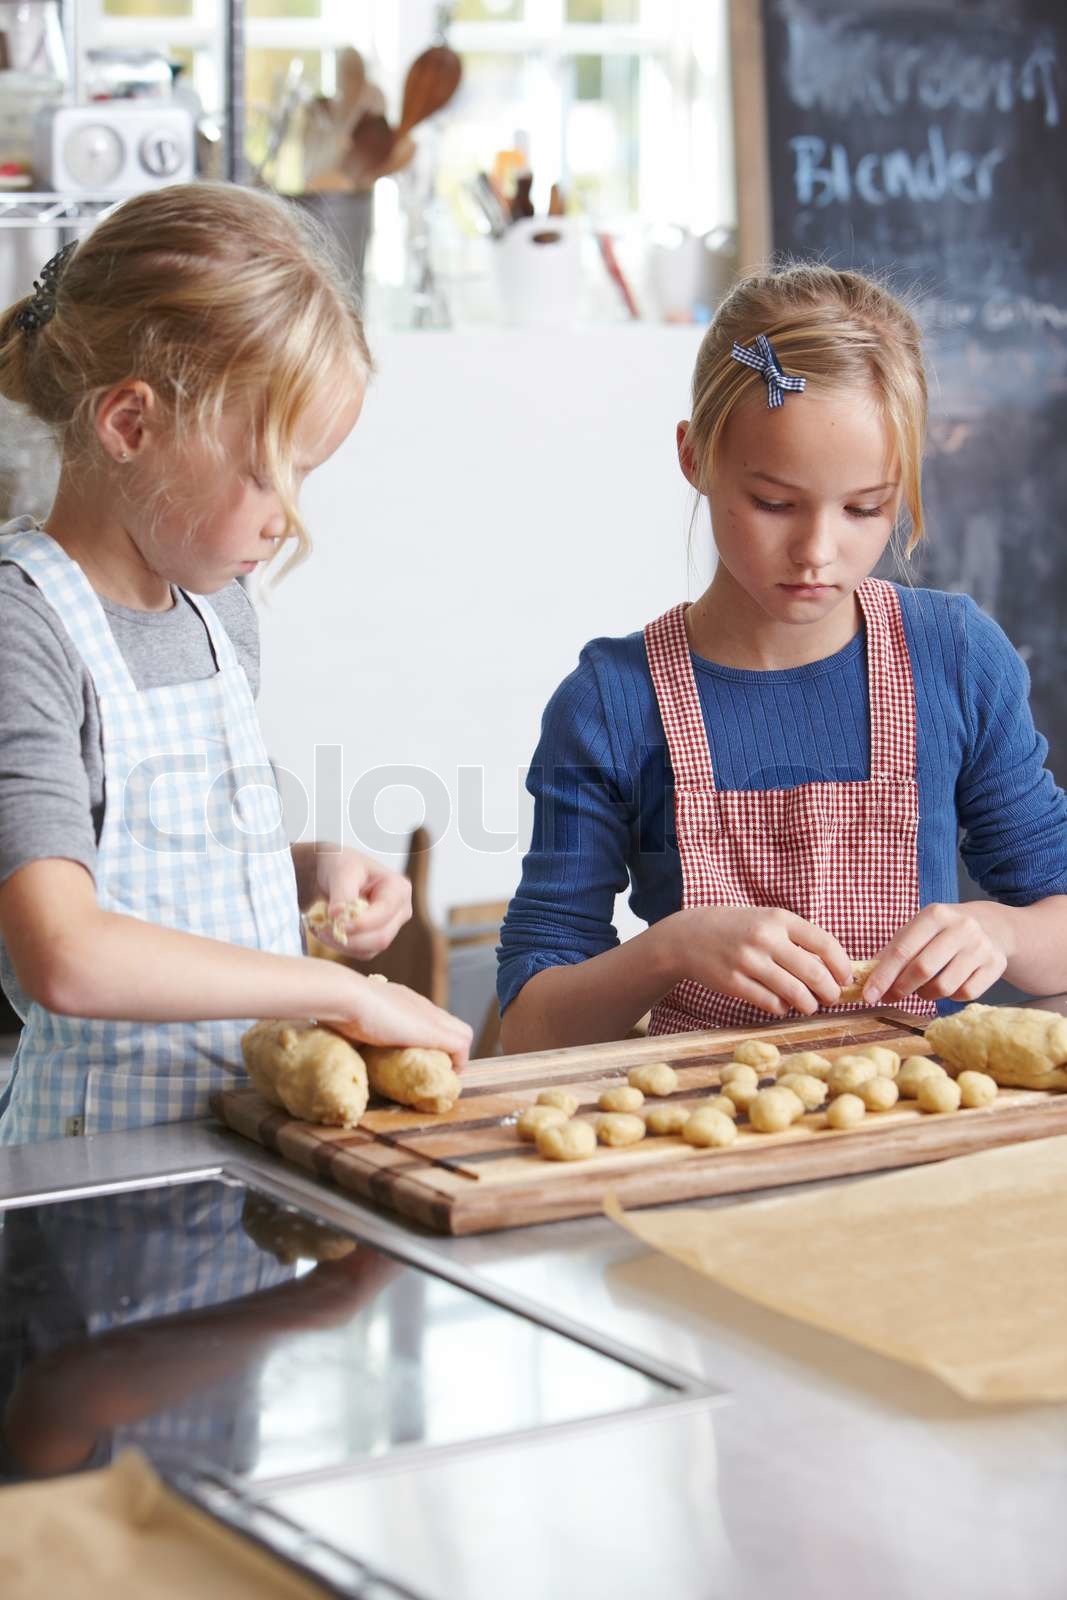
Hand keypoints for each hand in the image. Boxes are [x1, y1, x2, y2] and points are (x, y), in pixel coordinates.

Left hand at [311, 849, 411, 959]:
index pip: (385, 913)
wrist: (332, 872)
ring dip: (343, 943)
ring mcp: (389, 928)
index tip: (337, 923)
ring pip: (370, 949)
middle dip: (351, 938)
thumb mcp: (342, 871)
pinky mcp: (375, 939)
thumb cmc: (341, 864)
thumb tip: (339, 916)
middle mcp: (400, 911)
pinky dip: (342, 946)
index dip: (362, 923)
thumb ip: (343, 894)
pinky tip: (327, 932)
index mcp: (398, 889)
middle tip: (322, 930)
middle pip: (381, 937)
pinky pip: (360, 953)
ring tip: (321, 928)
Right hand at [330, 974, 471, 1069]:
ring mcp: (430, 1016)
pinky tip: (446, 1074)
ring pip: (462, 1033)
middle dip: (447, 1046)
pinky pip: (461, 1046)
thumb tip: (345, 1041)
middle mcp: (420, 1004)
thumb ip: (357, 1027)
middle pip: (450, 1023)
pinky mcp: (435, 1032)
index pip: (426, 1015)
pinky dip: (458, 1062)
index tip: (418, 1053)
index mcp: (401, 999)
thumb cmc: (341, 1007)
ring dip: (456, 1056)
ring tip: (443, 1074)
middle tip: (436, 1067)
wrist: (348, 996)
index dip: (427, 1035)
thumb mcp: (352, 1018)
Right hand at [661, 906, 851, 1016]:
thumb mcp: (767, 921)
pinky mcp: (734, 983)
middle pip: (815, 973)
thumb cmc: (737, 929)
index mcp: (779, 919)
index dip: (841, 966)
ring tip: (808, 1005)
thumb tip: (833, 969)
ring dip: (808, 1004)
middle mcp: (765, 938)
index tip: (845, 978)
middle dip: (830, 992)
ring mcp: (748, 961)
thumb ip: (797, 939)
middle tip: (831, 998)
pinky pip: (771, 1004)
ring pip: (795, 993)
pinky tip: (781, 1004)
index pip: (825, 943)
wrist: (689, 936)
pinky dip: (782, 1008)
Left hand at [862, 903, 1008, 1003]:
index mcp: (935, 914)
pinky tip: (948, 985)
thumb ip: (892, 952)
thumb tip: (867, 981)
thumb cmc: (942, 932)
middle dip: (900, 989)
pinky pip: (965, 994)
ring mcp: (981, 947)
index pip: (902, 950)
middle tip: (890, 997)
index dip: (883, 976)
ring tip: (922, 988)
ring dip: (925, 994)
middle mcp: (961, 928)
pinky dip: (950, 997)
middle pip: (923, 970)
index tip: (868, 995)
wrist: (991, 925)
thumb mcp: (918, 930)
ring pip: (944, 987)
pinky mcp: (996, 965)